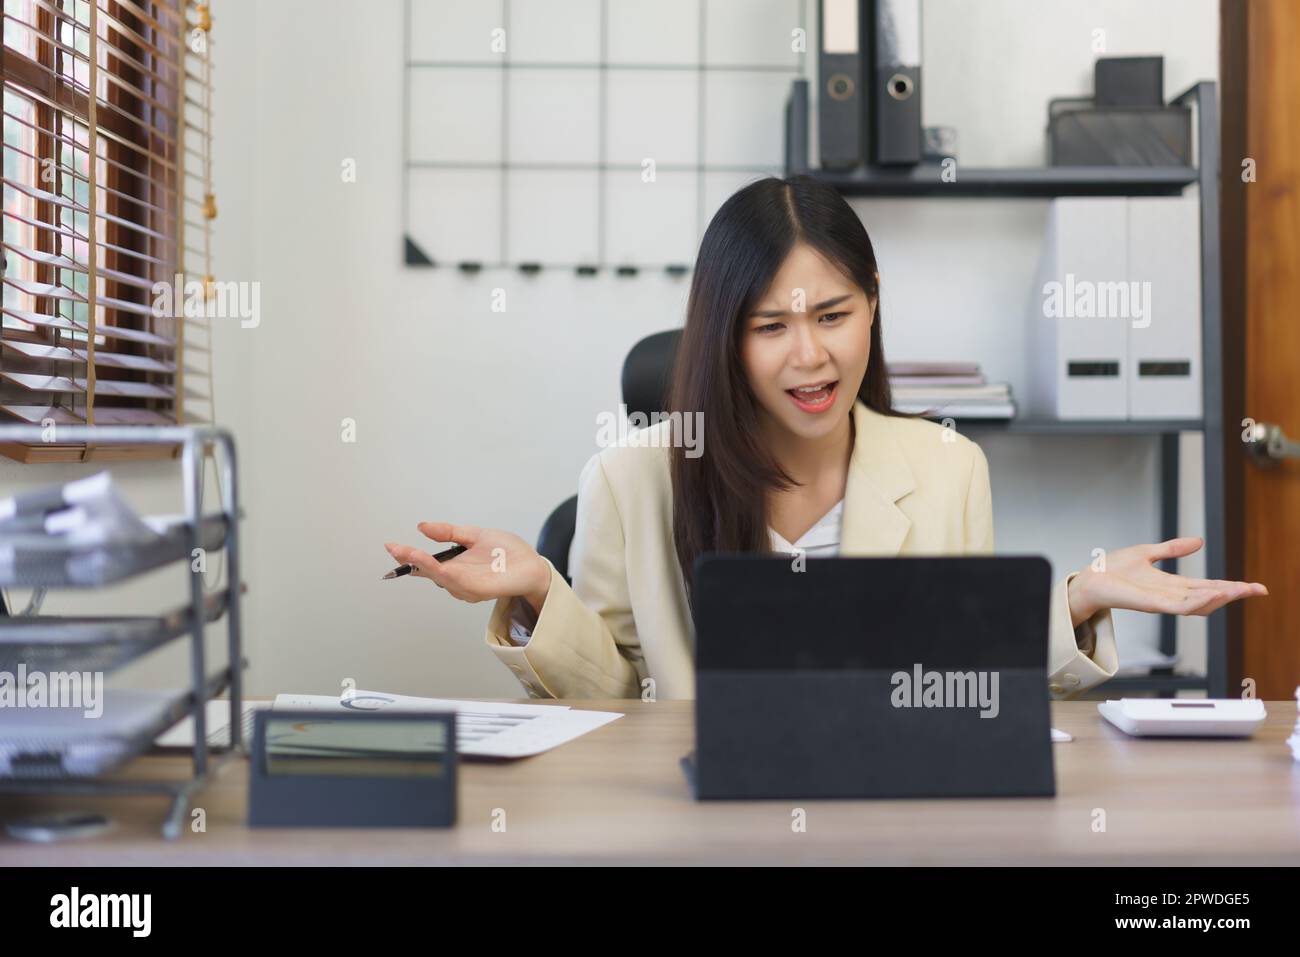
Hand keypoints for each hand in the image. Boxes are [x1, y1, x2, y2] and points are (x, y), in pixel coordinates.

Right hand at [384, 522, 551, 611]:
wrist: (533, 564)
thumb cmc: (507, 552)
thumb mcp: (474, 535)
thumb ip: (449, 532)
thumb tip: (422, 526)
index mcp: (455, 565)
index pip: (426, 564)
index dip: (408, 557)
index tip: (391, 546)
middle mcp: (457, 579)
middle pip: (427, 572)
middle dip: (410, 561)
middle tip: (395, 549)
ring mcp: (467, 587)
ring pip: (440, 577)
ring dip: (425, 566)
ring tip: (412, 553)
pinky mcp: (479, 591)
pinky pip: (458, 583)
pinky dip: (445, 575)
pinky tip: (437, 566)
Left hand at [1067, 537, 1266, 627]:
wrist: (1090, 579)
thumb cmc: (1113, 570)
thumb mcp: (1148, 553)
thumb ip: (1173, 549)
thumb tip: (1199, 541)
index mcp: (1173, 585)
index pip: (1208, 586)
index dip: (1231, 586)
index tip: (1255, 586)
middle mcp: (1171, 595)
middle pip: (1210, 597)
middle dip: (1234, 594)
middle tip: (1259, 590)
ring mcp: (1162, 602)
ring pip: (1199, 603)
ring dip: (1221, 597)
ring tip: (1240, 590)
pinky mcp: (1151, 604)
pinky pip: (1179, 606)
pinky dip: (1197, 601)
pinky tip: (1212, 594)